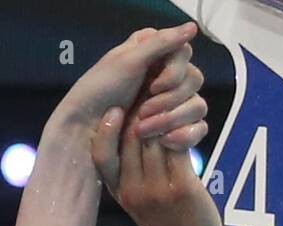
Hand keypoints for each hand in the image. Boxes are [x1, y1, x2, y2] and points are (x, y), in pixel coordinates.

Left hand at [54, 23, 206, 151]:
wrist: (85, 130)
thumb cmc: (99, 92)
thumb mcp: (128, 60)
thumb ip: (161, 42)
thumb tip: (192, 27)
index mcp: (154, 54)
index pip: (184, 53)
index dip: (174, 71)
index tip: (154, 86)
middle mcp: (165, 76)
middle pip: (194, 79)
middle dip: (170, 98)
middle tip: (143, 110)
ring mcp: (171, 104)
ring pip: (197, 106)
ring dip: (171, 117)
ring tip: (142, 129)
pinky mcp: (174, 129)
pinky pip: (197, 129)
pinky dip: (184, 135)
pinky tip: (164, 141)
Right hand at [91, 90, 222, 225]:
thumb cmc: (169, 225)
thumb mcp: (137, 201)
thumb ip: (131, 171)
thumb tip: (129, 134)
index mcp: (118, 192)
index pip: (102, 153)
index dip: (108, 127)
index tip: (114, 107)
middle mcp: (133, 191)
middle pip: (129, 137)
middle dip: (139, 109)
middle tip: (148, 87)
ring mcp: (156, 190)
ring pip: (153, 137)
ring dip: (162, 112)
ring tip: (167, 96)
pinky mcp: (181, 188)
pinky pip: (177, 145)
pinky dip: (181, 128)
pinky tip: (186, 119)